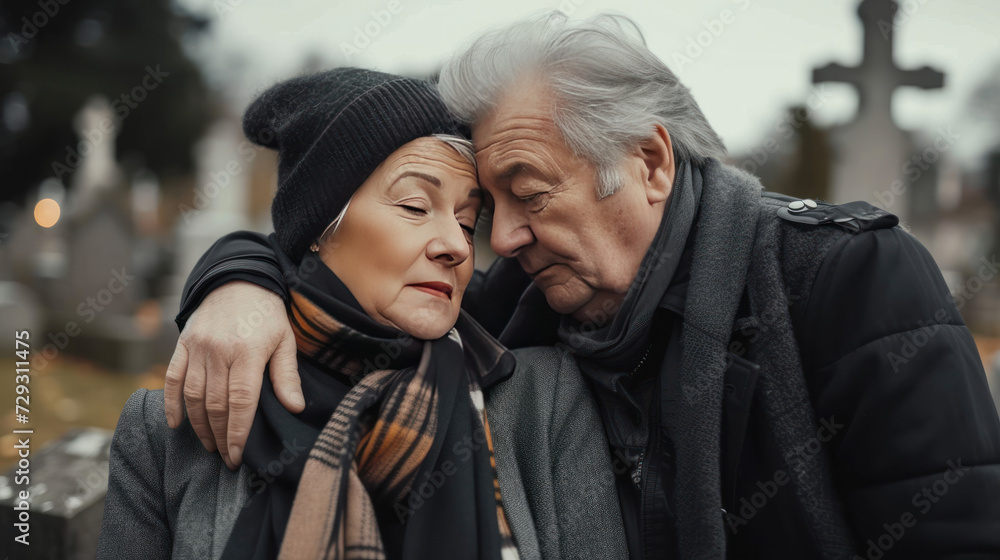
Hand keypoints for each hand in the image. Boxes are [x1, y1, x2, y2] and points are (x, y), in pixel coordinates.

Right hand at [164, 280, 302, 469]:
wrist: (238, 280)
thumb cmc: (267, 315)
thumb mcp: (285, 340)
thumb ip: (287, 375)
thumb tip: (295, 407)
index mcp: (248, 352)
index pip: (241, 401)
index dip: (238, 433)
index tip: (238, 456)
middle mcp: (219, 351)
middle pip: (215, 404)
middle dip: (221, 437)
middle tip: (227, 458)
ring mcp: (198, 348)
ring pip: (193, 396)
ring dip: (199, 426)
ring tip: (210, 446)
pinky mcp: (183, 344)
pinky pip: (173, 378)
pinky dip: (171, 403)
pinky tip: (176, 425)